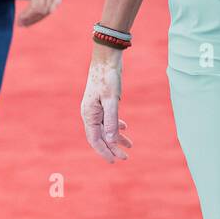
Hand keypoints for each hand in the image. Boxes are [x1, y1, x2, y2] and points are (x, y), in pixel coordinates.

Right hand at [18, 0, 63, 26]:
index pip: (55, 0)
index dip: (45, 10)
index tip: (36, 16)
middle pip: (50, 8)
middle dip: (38, 18)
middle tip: (27, 23)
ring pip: (42, 10)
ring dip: (31, 19)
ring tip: (21, 23)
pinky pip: (35, 8)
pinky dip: (27, 15)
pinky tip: (20, 19)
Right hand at [81, 44, 130, 162]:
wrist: (106, 57)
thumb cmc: (108, 77)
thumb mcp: (112, 100)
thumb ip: (111, 121)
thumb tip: (111, 140)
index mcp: (89, 114)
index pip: (95, 140)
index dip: (105, 151)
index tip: (115, 160)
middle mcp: (90, 113)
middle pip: (100, 136)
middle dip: (112, 147)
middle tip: (126, 157)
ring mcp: (95, 107)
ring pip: (105, 128)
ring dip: (116, 137)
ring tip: (130, 145)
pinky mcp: (102, 101)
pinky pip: (107, 118)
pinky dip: (116, 125)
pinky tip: (125, 127)